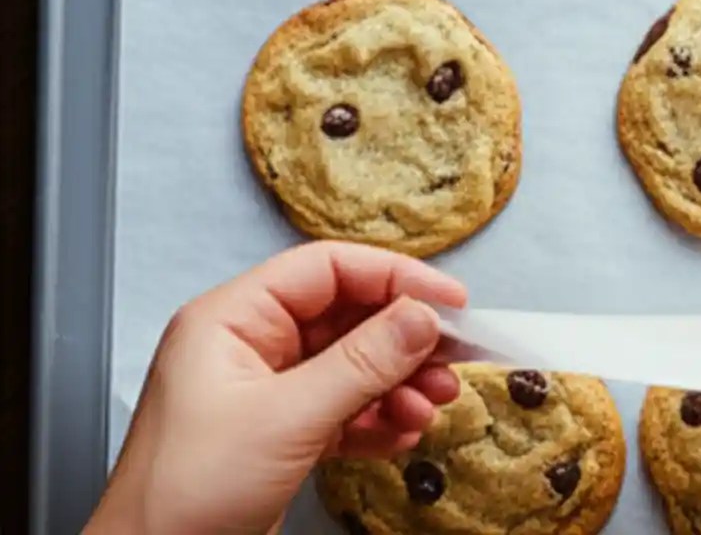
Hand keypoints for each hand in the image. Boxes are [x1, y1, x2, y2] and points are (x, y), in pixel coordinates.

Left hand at [85, 241, 467, 534]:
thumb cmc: (182, 496)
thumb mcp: (286, 419)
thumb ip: (361, 364)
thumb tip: (420, 318)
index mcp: (232, 320)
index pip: (327, 270)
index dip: (394, 277)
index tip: (448, 300)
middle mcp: (250, 348)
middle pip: (347, 317)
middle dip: (405, 340)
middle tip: (453, 357)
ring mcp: (267, 393)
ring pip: (353, 367)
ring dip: (400, 384)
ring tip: (432, 403)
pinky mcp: (281, 435)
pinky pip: (345, 410)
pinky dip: (380, 420)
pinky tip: (402, 433)